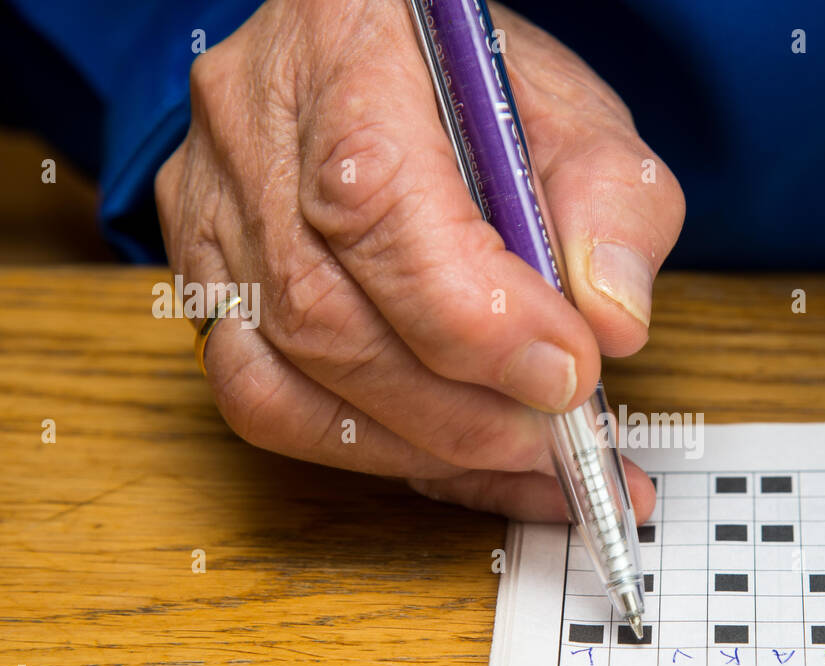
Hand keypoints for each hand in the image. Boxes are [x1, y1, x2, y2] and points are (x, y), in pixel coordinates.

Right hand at [155, 0, 682, 518]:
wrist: (387, 62)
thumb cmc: (477, 81)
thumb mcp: (578, 111)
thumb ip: (613, 203)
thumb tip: (611, 325)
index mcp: (345, 44)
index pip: (377, 206)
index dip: (476, 320)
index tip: (567, 374)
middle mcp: (250, 130)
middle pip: (325, 315)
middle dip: (462, 409)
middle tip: (561, 436)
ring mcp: (211, 215)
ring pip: (281, 382)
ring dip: (420, 446)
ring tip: (522, 455)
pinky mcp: (206, 285)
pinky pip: (266, 405)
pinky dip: (373, 451)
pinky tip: (455, 458)